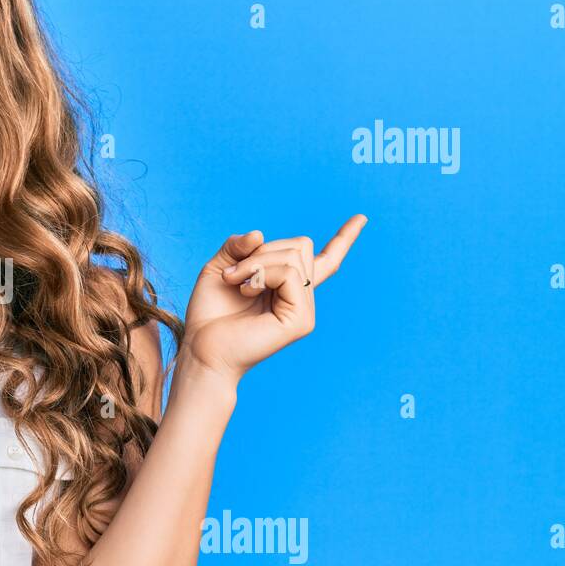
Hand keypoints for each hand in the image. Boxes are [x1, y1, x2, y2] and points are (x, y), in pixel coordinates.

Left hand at [179, 214, 367, 383]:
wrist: (202, 347)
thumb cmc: (209, 312)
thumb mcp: (219, 266)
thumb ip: (238, 245)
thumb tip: (260, 234)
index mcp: (287, 286)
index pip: (325, 259)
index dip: (343, 239)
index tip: (361, 218)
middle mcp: (301, 297)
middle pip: (301, 245)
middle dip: (263, 250)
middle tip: (232, 273)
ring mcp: (304, 309)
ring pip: (294, 257)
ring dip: (256, 262)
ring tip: (234, 282)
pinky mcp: (302, 320)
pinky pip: (290, 274)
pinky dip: (262, 274)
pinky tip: (246, 291)